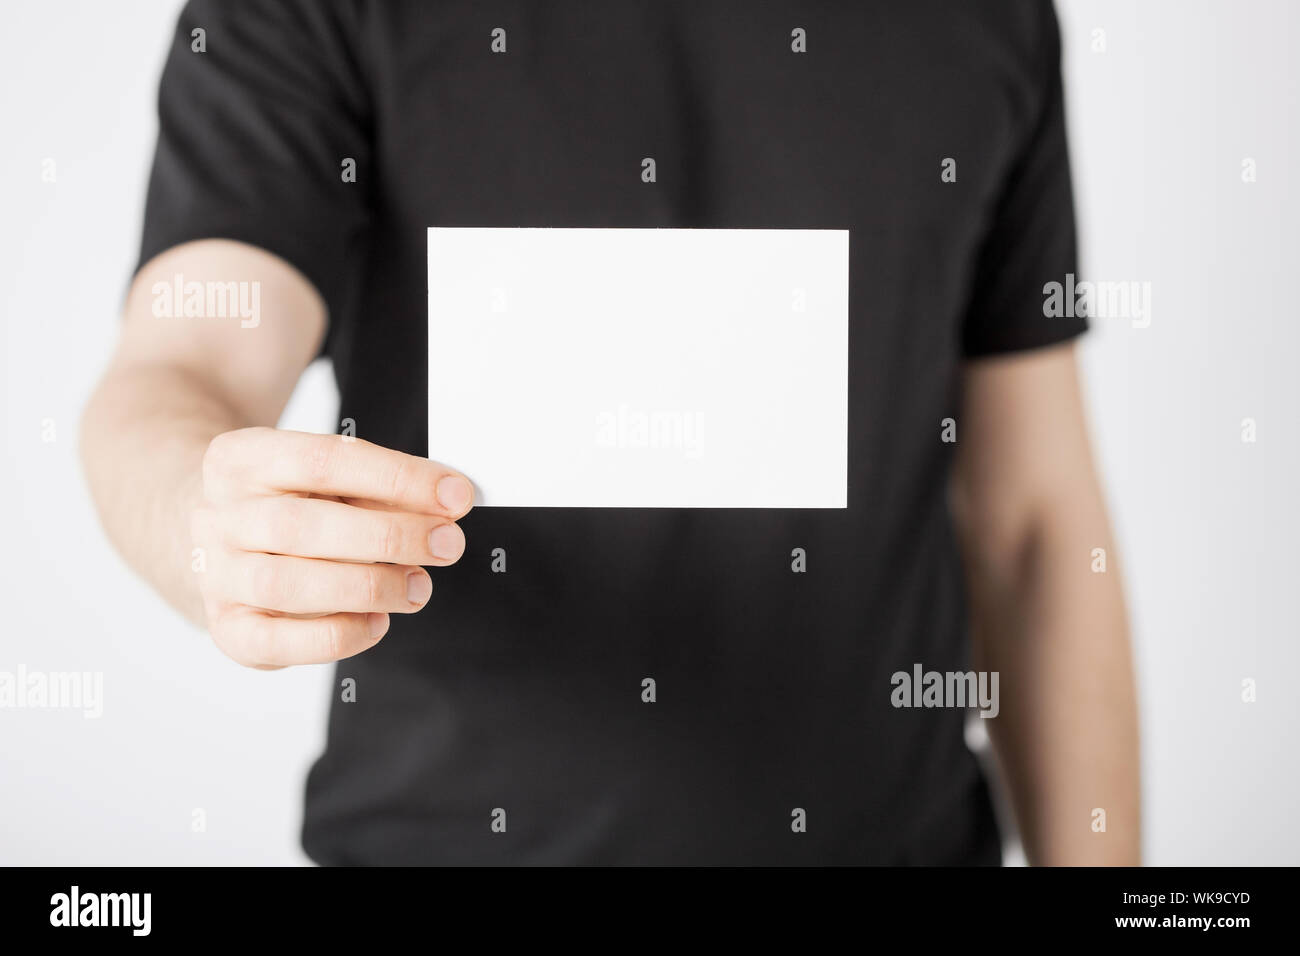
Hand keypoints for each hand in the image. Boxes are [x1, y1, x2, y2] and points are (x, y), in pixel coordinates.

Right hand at [190, 427, 472, 668]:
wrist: (205, 534)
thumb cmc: (285, 501)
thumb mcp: (322, 476)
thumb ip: (377, 487)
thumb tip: (444, 505)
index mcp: (240, 459)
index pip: (324, 461)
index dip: (398, 478)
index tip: (454, 495)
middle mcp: (218, 517)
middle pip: (303, 526)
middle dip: (391, 536)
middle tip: (447, 544)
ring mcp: (215, 576)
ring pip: (289, 586)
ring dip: (370, 588)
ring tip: (418, 586)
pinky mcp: (227, 628)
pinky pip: (279, 642)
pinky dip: (339, 636)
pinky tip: (378, 621)